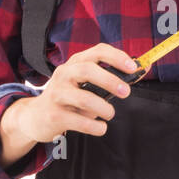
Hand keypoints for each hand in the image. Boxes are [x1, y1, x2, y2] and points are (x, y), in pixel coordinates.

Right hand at [8, 43, 140, 147]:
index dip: (117, 57)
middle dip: (110, 80)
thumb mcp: (85, 85)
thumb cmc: (68, 99)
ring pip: (84, 98)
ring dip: (104, 108)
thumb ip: (111, 79)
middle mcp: (63, 74)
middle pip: (87, 70)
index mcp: (75, 63)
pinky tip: (100, 127)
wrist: (36, 117)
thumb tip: (143, 69)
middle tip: (126, 92)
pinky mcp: (54, 115)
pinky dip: (96, 127)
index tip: (134, 67)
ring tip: (109, 113)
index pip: (98, 51)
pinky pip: (80, 121)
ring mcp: (56, 94)